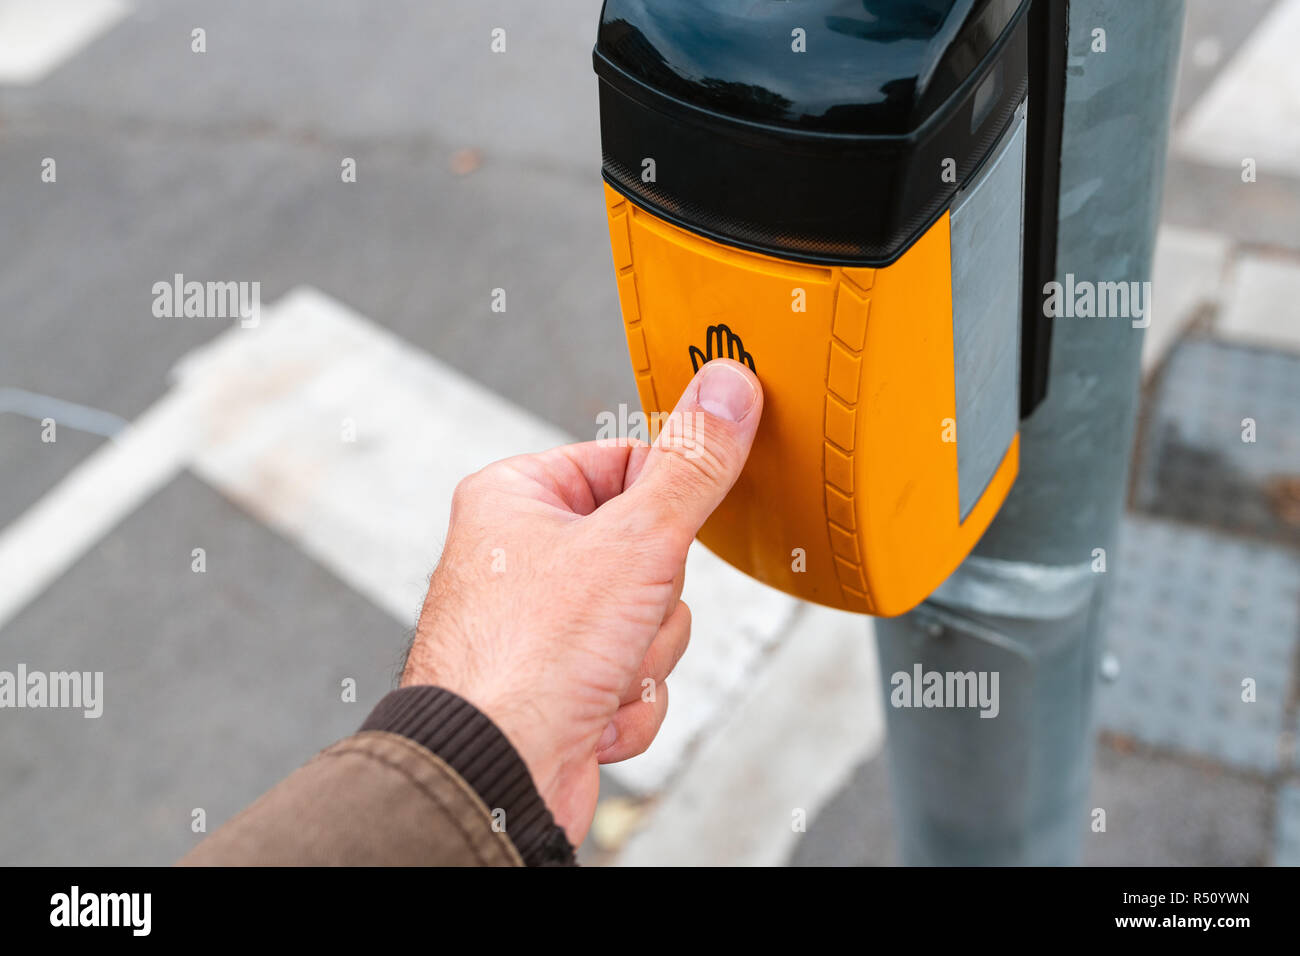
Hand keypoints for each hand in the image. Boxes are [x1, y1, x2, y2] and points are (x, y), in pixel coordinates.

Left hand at [401, 359, 762, 843]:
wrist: (495, 771)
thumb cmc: (528, 655)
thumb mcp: (635, 539)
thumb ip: (691, 465)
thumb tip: (727, 390)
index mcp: (516, 498)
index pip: (625, 462)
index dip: (665, 502)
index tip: (678, 526)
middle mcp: (521, 558)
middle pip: (648, 551)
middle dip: (652, 600)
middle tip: (620, 614)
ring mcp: (540, 628)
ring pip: (648, 619)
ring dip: (644, 656)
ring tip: (600, 671)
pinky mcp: (558, 685)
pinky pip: (634, 676)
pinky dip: (627, 701)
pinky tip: (591, 714)